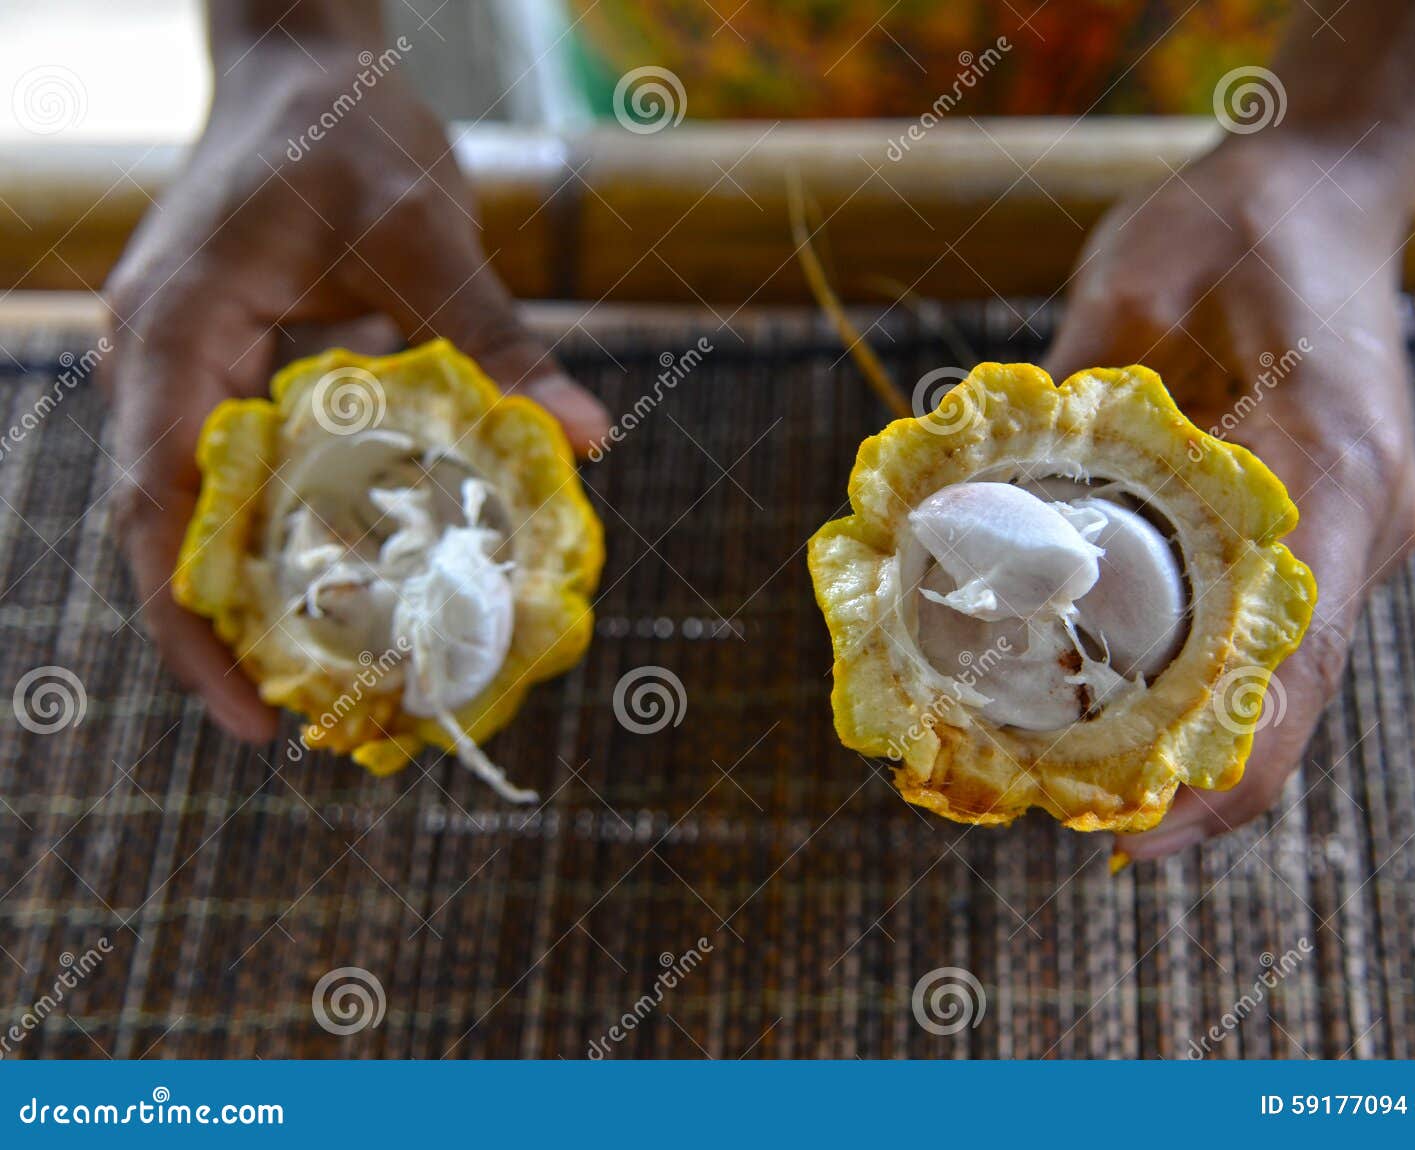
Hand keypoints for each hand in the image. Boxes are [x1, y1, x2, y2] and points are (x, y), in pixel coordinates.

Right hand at [100, 42, 608, 741]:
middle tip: (294, 724)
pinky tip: (338, 584)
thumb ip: (494, 338)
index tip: (248, 712)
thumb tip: (584, 437)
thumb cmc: (346, 129)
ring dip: (247, 594)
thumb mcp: (425, 230)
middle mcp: (159, 358)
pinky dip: (279, 533)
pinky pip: (236, 468)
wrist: (305, 62)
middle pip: (166, 528)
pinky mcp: (222, 363)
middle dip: (219, 632)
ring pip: (196, 507)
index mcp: (179, 329)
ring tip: (316, 683)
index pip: (161, 502)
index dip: (193, 620)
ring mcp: (183, 363)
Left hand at [1043, 133, 1414, 857]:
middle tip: (1077, 822)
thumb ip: (1071, 388)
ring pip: (1280, 681)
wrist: (1318, 188)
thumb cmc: (1232, 218)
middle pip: (1288, 702)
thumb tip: (980, 491)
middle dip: (1191, 786)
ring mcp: (1346, 529)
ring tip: (1086, 792)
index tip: (1130, 834)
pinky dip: (1201, 687)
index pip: (1289, 666)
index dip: (1218, 776)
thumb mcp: (1135, 276)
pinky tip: (1124, 711)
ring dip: (1194, 749)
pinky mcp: (1320, 524)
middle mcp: (1355, 520)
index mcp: (1330, 465)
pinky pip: (1266, 632)